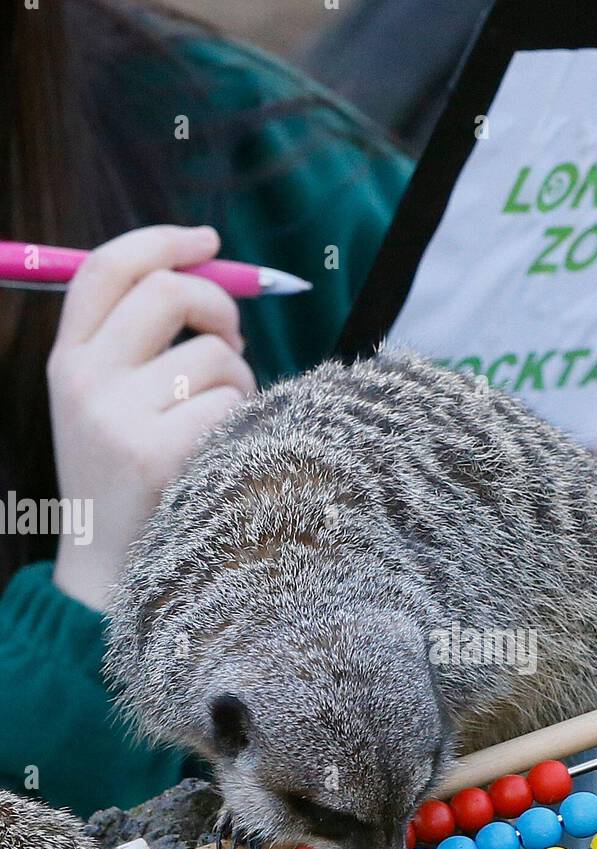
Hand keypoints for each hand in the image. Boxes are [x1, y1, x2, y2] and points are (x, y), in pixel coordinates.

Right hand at [48, 224, 255, 609]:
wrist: (110, 570)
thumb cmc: (127, 478)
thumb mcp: (105, 403)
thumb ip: (138, 340)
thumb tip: (211, 271)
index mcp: (67, 359)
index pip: (109, 268)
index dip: (164, 241)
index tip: (208, 241)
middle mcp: (85, 380)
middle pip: (169, 292)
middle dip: (220, 307)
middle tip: (233, 339)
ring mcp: (119, 417)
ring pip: (214, 355)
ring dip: (237, 381)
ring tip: (218, 419)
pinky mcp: (160, 454)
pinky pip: (231, 404)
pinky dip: (241, 422)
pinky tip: (219, 452)